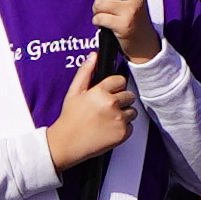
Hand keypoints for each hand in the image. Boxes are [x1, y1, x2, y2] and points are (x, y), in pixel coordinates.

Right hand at [40, 50, 139, 166]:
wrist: (68, 143)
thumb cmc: (70, 118)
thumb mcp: (74, 92)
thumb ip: (85, 72)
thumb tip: (94, 56)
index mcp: (100, 92)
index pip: (120, 81)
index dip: (114, 87)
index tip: (108, 94)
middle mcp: (111, 104)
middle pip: (129, 96)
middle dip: (120, 101)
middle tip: (106, 109)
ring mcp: (118, 119)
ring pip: (132, 111)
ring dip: (123, 114)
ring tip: (107, 120)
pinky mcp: (122, 133)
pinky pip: (131, 127)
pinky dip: (122, 128)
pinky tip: (108, 129)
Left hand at [83, 0, 148, 57]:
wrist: (144, 44)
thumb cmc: (131, 20)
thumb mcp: (130, 2)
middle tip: (104, 4)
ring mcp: (132, 9)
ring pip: (99, 4)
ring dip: (97, 13)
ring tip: (109, 19)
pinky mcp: (124, 23)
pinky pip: (99, 18)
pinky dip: (98, 23)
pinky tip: (108, 27)